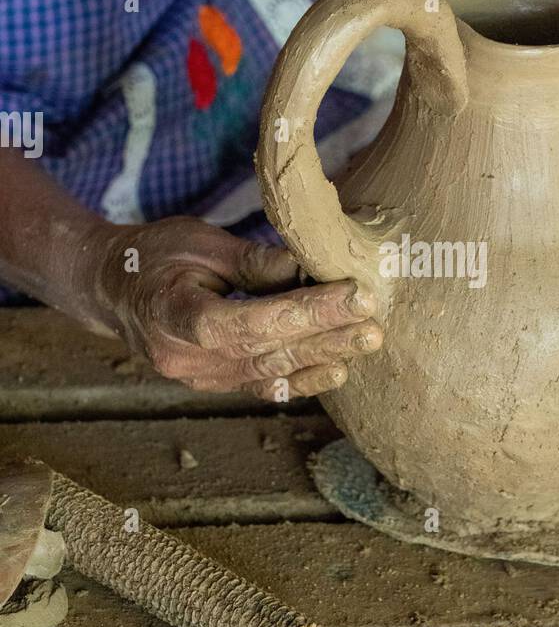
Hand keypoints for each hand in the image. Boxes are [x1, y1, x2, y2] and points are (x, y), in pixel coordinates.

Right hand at [88, 217, 382, 398]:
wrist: (113, 290)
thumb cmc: (154, 255)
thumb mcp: (198, 242)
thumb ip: (252, 261)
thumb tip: (308, 267)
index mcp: (174, 315)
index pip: (252, 320)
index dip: (308, 311)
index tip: (355, 294)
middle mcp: (185, 358)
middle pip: (268, 350)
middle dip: (328, 335)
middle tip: (376, 322)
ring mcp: (198, 378)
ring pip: (271, 372)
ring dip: (324, 357)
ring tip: (368, 341)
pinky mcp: (213, 384)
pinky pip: (263, 385)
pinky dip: (302, 378)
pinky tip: (338, 369)